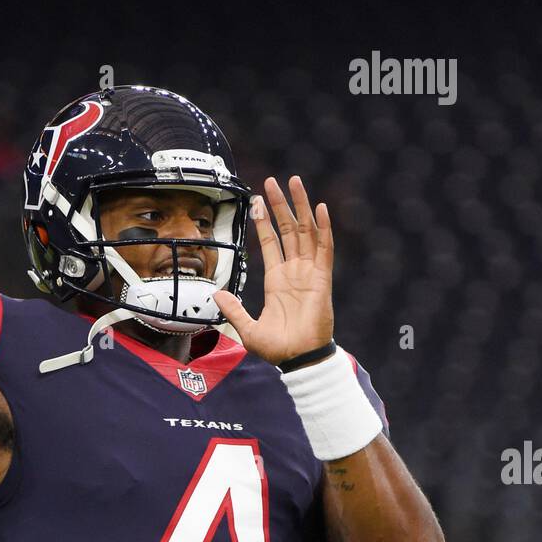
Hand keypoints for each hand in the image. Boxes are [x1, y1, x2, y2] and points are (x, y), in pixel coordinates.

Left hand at [214, 175, 333, 363]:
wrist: (298, 360)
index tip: (257, 200)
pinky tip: (320, 208)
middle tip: (273, 181)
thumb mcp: (246, 329)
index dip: (264, 221)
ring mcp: (309, 273)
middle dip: (281, 205)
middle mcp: (294, 272)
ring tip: (294, 182)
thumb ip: (233, 309)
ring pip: (306, 232)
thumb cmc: (277, 349)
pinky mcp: (322, 279)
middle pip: (288, 230)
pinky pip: (324, 249)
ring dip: (301, 207)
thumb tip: (216, 295)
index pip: (270, 242)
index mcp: (276, 280)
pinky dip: (323, 228)